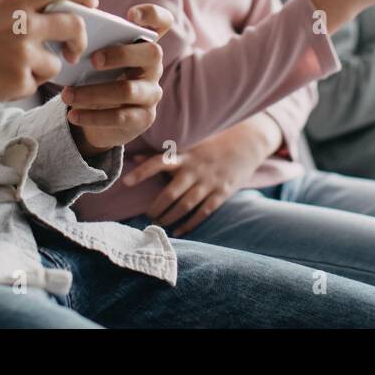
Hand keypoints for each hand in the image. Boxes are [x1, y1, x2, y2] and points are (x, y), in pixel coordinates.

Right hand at [0, 0, 97, 108]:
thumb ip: (21, 11)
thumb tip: (56, 18)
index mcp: (14, 1)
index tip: (89, 3)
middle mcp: (24, 23)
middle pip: (75, 24)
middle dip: (79, 39)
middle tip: (72, 50)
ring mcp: (24, 53)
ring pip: (57, 62)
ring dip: (43, 69)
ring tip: (12, 69)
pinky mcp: (20, 80)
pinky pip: (37, 84)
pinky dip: (24, 85)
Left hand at [65, 3, 173, 156]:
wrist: (100, 117)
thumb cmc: (97, 76)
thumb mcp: (95, 58)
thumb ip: (93, 44)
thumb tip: (70, 34)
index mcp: (143, 44)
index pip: (163, 22)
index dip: (153, 15)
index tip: (131, 15)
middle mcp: (154, 66)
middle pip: (152, 53)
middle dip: (120, 54)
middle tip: (92, 60)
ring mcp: (152, 93)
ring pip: (128, 90)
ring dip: (93, 92)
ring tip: (67, 95)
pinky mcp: (144, 118)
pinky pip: (120, 117)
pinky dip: (93, 116)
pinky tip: (73, 114)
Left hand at [119, 116, 277, 233]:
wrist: (247, 142)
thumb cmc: (212, 144)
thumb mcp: (190, 145)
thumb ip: (163, 155)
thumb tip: (134, 158)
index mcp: (185, 155)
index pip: (159, 162)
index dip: (142, 172)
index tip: (126, 182)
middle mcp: (195, 169)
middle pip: (171, 193)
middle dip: (156, 208)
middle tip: (147, 215)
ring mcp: (209, 182)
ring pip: (185, 206)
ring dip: (170, 218)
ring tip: (159, 224)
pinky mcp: (222, 193)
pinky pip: (203, 213)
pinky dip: (189, 224)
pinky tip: (178, 231)